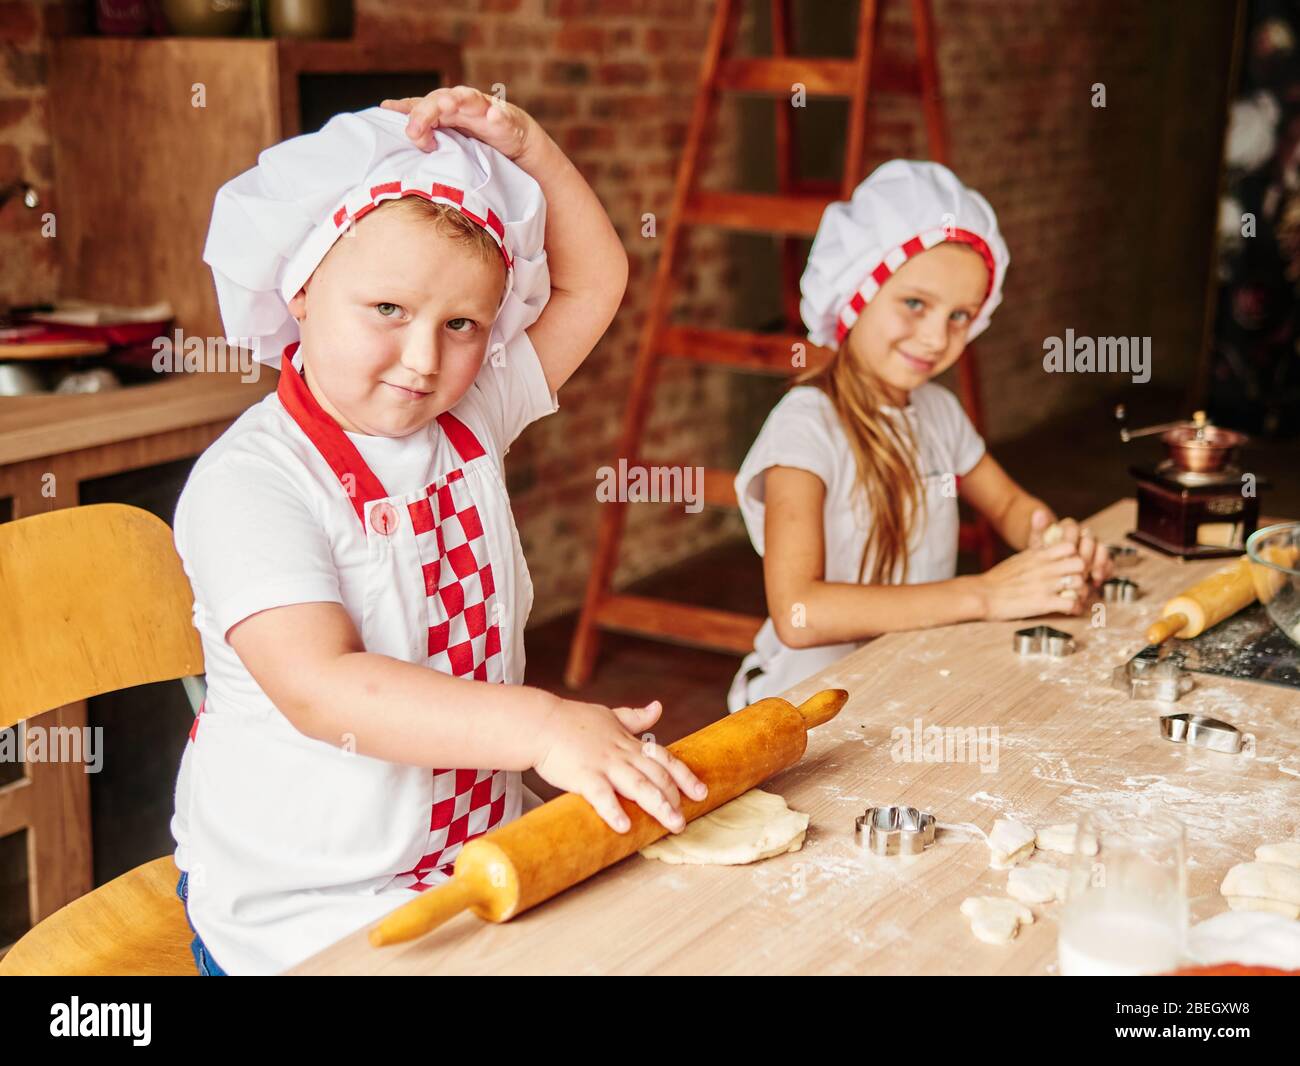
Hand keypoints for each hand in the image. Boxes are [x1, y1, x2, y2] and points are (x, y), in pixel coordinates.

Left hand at [381, 85, 535, 161]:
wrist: (513, 137)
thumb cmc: (476, 133)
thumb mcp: (447, 134)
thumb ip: (423, 128)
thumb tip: (390, 115)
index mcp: (443, 109)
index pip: (421, 104)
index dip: (405, 108)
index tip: (387, 111)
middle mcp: (460, 104)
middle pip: (439, 99)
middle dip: (425, 112)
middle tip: (414, 130)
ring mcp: (483, 110)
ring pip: (468, 98)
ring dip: (456, 101)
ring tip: (447, 106)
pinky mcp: (505, 120)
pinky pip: (501, 115)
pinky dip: (497, 115)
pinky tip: (493, 116)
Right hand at [531, 698, 707, 833]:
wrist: (541, 722)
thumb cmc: (573, 720)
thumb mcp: (610, 715)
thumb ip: (635, 717)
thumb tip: (658, 707)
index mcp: (629, 743)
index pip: (664, 759)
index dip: (684, 776)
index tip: (702, 792)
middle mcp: (622, 754)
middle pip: (656, 776)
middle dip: (675, 798)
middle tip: (685, 821)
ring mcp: (604, 764)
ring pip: (638, 785)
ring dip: (658, 806)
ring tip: (673, 824)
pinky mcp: (583, 775)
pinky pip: (601, 795)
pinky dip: (613, 810)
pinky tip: (624, 826)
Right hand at [976, 540, 1087, 619]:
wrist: (982, 594)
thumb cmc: (997, 579)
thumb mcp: (1018, 558)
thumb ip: (1036, 553)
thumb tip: (1046, 550)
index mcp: (1038, 556)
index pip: (1070, 547)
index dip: (1075, 556)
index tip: (1071, 567)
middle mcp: (1044, 568)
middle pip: (1080, 564)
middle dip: (1082, 574)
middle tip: (1077, 583)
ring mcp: (1045, 585)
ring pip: (1080, 583)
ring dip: (1080, 592)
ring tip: (1074, 597)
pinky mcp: (1043, 603)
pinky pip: (1071, 604)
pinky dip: (1074, 608)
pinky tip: (1068, 609)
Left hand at [1026, 509, 1111, 586]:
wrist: (1051, 573)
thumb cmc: (1044, 557)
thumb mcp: (1037, 546)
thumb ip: (1038, 530)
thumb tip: (1038, 512)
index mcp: (1067, 528)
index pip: (1072, 528)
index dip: (1071, 540)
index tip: (1067, 553)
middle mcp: (1082, 535)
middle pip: (1089, 539)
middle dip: (1085, 555)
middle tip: (1078, 569)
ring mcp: (1093, 548)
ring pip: (1101, 549)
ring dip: (1096, 563)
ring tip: (1088, 576)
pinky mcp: (1100, 560)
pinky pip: (1108, 561)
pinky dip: (1104, 571)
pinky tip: (1096, 580)